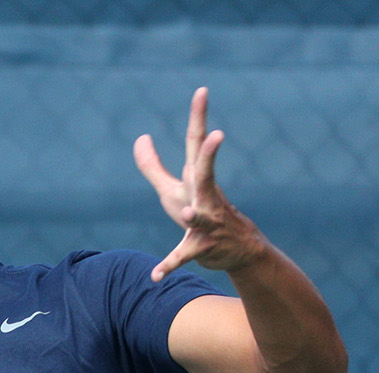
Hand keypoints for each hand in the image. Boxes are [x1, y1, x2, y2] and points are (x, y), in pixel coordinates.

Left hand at [133, 87, 263, 281]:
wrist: (238, 249)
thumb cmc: (202, 212)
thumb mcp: (173, 189)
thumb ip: (152, 165)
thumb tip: (140, 138)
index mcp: (197, 180)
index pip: (197, 144)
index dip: (199, 117)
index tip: (202, 90)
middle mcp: (205, 197)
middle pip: (206, 172)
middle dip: (210, 155)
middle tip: (217, 134)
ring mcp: (206, 223)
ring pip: (199, 218)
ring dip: (193, 215)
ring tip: (185, 212)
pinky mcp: (201, 248)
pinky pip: (182, 257)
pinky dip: (168, 266)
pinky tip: (154, 276)